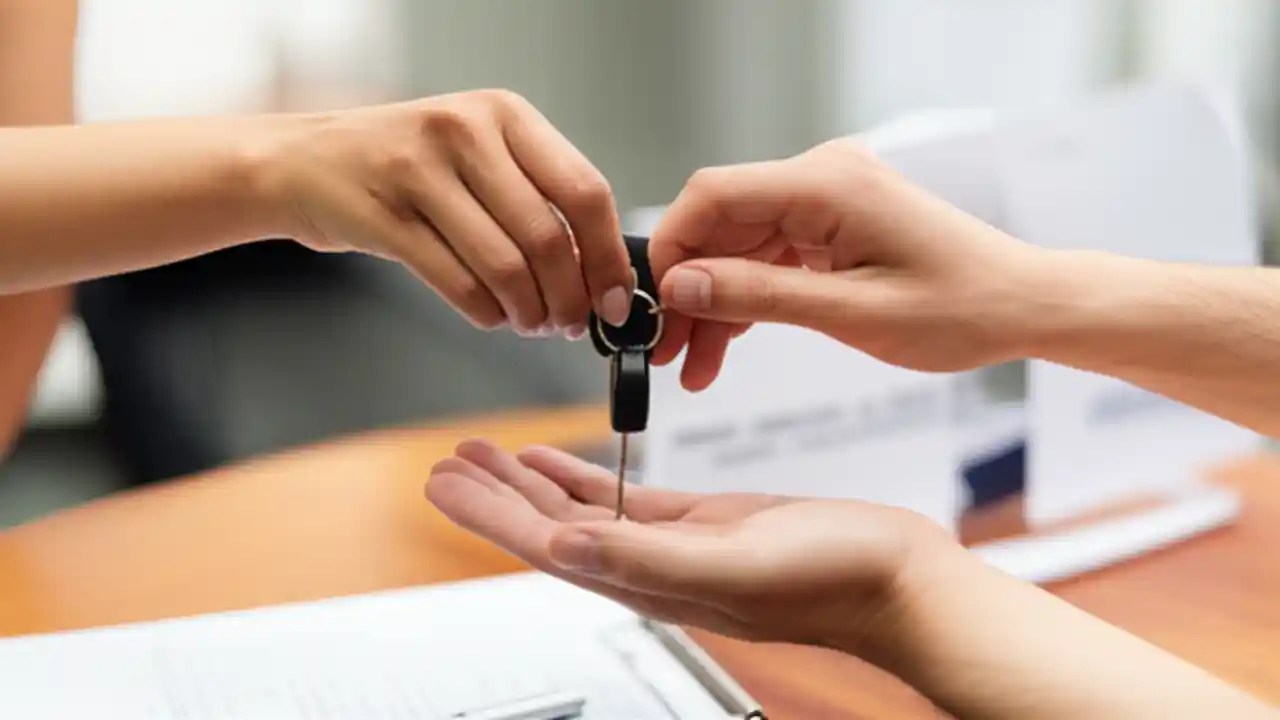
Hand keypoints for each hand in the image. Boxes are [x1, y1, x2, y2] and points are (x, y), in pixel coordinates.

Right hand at [253, 90, 633, 335]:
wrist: (304, 162)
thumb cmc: (407, 164)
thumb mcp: (478, 152)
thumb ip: (538, 196)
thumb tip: (603, 271)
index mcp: (504, 114)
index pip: (585, 191)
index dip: (607, 256)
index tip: (615, 299)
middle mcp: (465, 131)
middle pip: (547, 237)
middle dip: (569, 298)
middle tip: (569, 325)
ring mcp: (419, 171)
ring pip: (504, 266)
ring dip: (527, 312)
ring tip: (530, 322)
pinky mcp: (383, 216)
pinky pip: (457, 284)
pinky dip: (486, 313)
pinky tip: (492, 316)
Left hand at [426, 439, 954, 654]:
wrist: (895, 580)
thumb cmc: (831, 581)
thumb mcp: (732, 564)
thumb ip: (643, 559)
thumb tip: (564, 550)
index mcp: (646, 580)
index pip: (545, 545)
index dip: (490, 515)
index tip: (446, 483)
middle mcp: (648, 565)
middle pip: (549, 527)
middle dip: (496, 494)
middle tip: (450, 461)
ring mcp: (673, 543)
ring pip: (580, 509)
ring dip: (531, 481)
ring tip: (488, 455)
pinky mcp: (703, 520)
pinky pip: (625, 497)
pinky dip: (586, 476)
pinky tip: (562, 460)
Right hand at [648, 138, 1053, 388]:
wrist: (1021, 305)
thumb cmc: (959, 308)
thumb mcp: (852, 314)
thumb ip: (761, 296)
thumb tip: (682, 286)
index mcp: (827, 184)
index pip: (714, 194)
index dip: (672, 248)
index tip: (651, 305)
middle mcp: (822, 179)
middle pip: (721, 223)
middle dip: (688, 287)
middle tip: (664, 350)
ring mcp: (827, 201)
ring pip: (739, 247)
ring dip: (714, 303)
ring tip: (691, 366)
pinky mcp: (832, 226)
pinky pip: (769, 258)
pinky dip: (746, 300)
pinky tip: (723, 347)